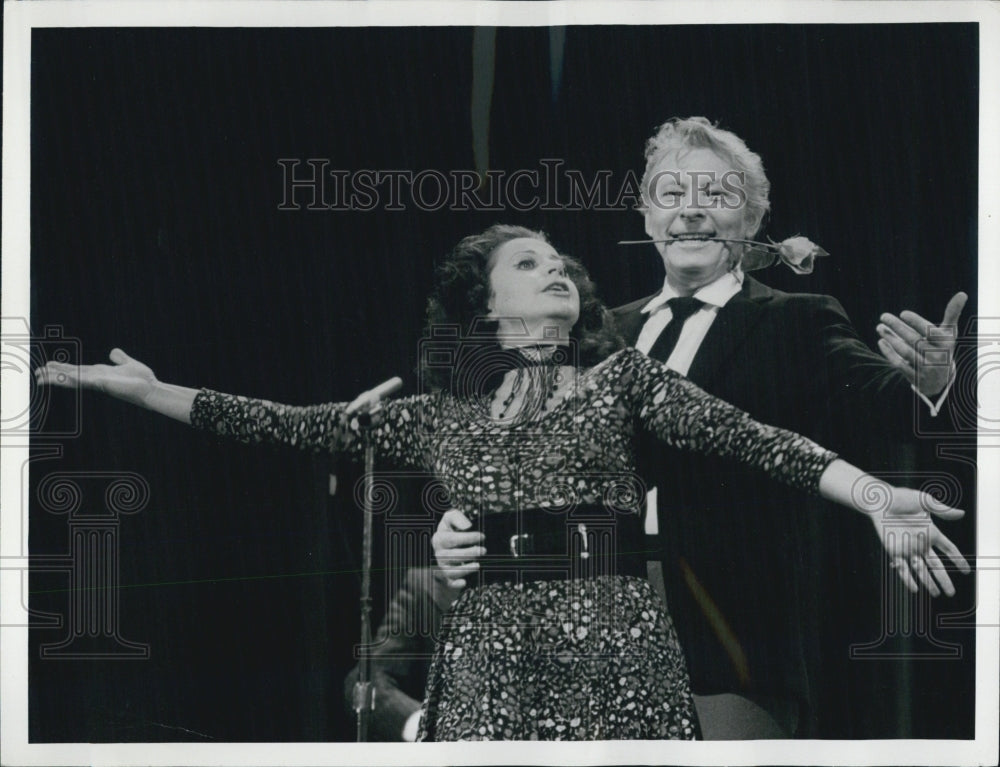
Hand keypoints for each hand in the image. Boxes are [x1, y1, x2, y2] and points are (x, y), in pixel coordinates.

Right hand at [35, 348, 157, 407]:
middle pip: (70, 375)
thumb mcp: (128, 364)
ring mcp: (99, 382)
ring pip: (74, 380)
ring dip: (57, 378)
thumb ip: (119, 358)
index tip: (47, 365)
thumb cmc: (142, 380)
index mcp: (99, 373)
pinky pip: (87, 381)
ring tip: (41, 377)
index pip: (76, 370)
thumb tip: (113, 352)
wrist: (152, 388)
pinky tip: (64, 377)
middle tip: (37, 372)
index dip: (62, 368)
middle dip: (54, 374)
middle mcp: (96, 379)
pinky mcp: (105, 384)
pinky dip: (75, 379)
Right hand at [432, 509, 484, 588]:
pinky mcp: (447, 578)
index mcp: (439, 539)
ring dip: (465, 569)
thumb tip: (467, 525)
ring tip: (478, 565)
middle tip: (483, 550)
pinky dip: (456, 584)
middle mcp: (439, 554)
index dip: (467, 538)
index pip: (452, 539)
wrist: (446, 548)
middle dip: (469, 553)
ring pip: (451, 571)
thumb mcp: (450, 520)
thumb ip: (457, 517)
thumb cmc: (451, 533)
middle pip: (452, 556)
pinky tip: (463, 582)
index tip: (481, 536)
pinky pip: (449, 583)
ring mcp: (442, 567)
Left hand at [867, 485, 969, 595]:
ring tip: (936, 594)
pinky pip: (902, 568)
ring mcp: (908, 548)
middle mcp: (921, 543)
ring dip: (928, 582)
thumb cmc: (900, 497)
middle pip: (936, 565)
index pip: (949, 549)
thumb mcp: (924, 501)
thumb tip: (962, 514)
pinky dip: (908, 579)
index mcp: (931, 532)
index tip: (966, 571)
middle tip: (951, 593)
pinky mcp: (894, 551)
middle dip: (944, 579)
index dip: (958, 559)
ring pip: (921, 570)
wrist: (879, 500)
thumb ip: (942, 510)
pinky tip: (914, 589)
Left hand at [877, 291, 966, 396]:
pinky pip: (899, 364)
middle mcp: (937, 356)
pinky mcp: (915, 377)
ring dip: (891, 339)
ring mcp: (926, 368)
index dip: (917, 322)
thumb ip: (952, 314)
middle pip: (915, 340)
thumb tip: (962, 293)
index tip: (903, 313)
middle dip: (898, 327)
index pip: (930, 332)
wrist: (941, 379)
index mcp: (946, 344)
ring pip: (905, 352)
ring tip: (879, 327)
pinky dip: (889, 353)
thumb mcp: (949, 333)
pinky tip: (881, 341)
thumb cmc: (942, 348)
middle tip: (884, 316)